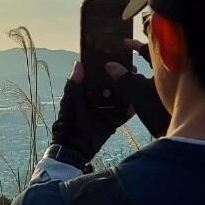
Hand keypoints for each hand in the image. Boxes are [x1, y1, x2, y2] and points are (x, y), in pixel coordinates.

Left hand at [51, 44, 167, 162]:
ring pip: (120, 98)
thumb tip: (78, 63)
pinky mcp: (113, 122)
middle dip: (121, 78)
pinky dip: (131, 109)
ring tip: (136, 82)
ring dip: (128, 92)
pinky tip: (137, 103)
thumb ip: (73, 84)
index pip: (98, 77)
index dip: (106, 68)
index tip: (115, 57)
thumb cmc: (67, 122)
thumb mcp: (69, 102)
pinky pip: (124, 114)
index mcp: (86, 92)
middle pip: (112, 86)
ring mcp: (106, 111)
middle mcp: (98, 100)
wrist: (72, 147)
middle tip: (132, 69)